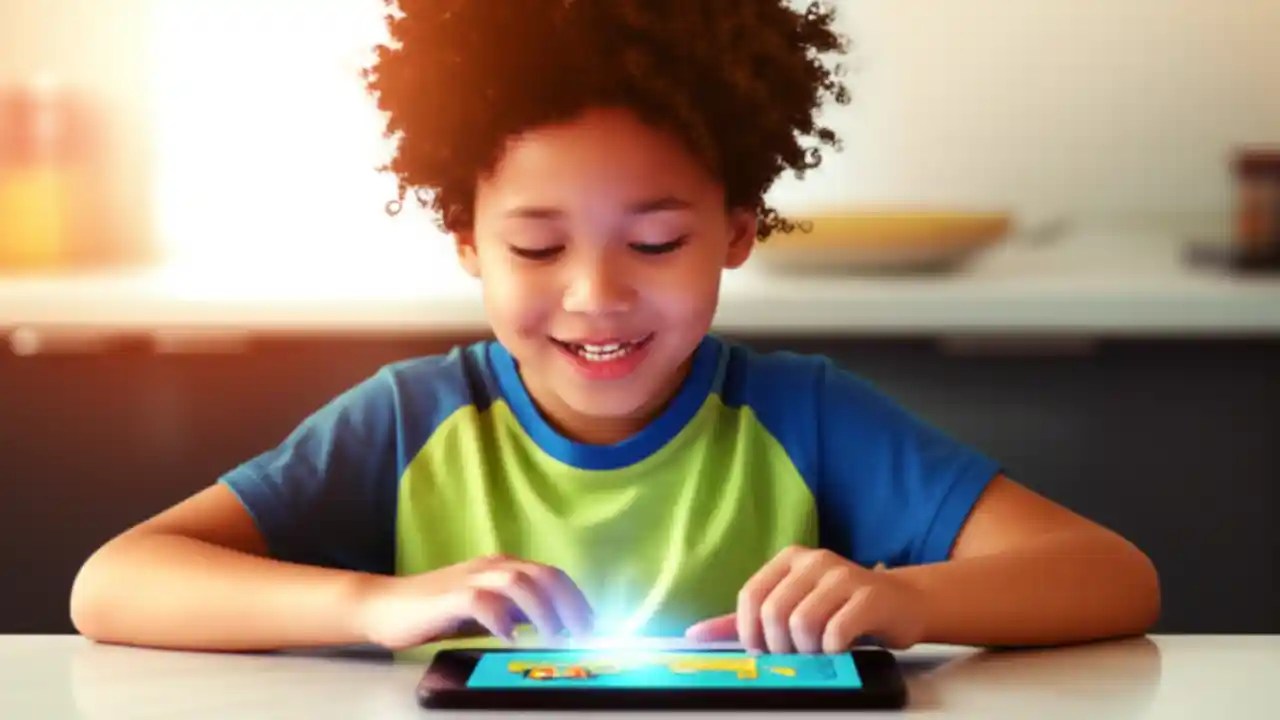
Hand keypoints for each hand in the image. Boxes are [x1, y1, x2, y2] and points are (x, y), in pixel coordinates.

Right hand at [354, 554, 593, 650]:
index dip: (576, 597)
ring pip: (518, 583)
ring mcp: (470, 578)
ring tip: (555, 636)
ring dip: (542, 610)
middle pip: (542, 574)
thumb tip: (553, 622)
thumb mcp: (486, 609)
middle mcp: (491, 566)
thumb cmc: (437, 611)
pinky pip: (481, 600)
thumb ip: (516, 610)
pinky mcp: (449, 597)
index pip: (551, 574)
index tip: (593, 623)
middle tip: (584, 633)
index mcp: (503, 567)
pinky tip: (510, 636)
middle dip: (569, 603)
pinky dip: (501, 617)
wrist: (384, 606)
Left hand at [685, 546, 926, 652]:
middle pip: (774, 612)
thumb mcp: (790, 607)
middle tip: (796, 656)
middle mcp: (814, 560)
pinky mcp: (870, 596)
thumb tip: (694, 634)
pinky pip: (836, 632)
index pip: (751, 596)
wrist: (901, 603)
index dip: (750, 633)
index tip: (764, 652)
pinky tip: (840, 649)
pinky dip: (832, 651)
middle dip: (780, 646)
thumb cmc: (839, 608)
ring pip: (803, 623)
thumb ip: (744, 621)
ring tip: (820, 652)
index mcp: (788, 558)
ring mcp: (843, 575)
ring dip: (807, 651)